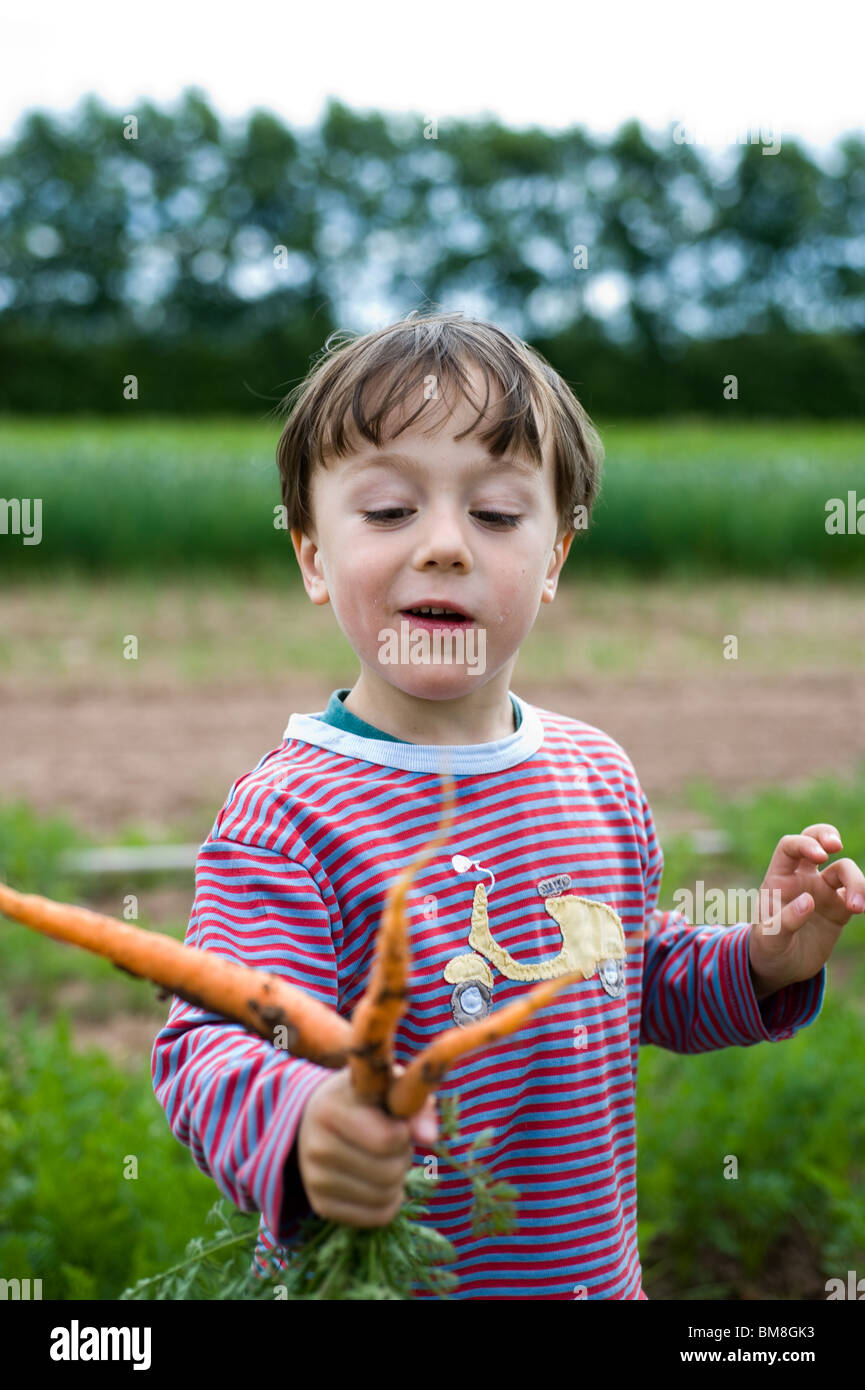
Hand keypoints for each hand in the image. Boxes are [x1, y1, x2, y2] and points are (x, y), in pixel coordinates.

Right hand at [296, 1062, 437, 1227]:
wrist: (319, 1117)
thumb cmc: (364, 1099)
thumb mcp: (389, 1087)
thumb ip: (415, 1106)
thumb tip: (429, 1138)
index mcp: (329, 1109)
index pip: (387, 1140)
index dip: (404, 1133)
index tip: (399, 1123)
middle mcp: (316, 1147)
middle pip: (388, 1172)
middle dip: (403, 1157)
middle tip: (396, 1144)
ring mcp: (315, 1180)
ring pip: (384, 1197)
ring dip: (398, 1180)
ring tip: (387, 1159)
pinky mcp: (322, 1206)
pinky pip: (376, 1217)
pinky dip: (390, 1202)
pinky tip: (382, 1182)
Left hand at [748, 823, 864, 998]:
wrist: (781, 968)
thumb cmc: (767, 949)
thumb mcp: (770, 939)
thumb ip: (786, 921)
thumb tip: (809, 901)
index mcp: (779, 878)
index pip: (790, 847)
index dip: (805, 844)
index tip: (821, 856)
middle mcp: (802, 879)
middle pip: (816, 840)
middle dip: (827, 835)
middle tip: (836, 846)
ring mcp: (822, 892)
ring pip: (844, 870)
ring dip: (856, 881)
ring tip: (857, 908)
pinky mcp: (839, 909)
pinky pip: (856, 894)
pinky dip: (864, 896)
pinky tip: (862, 908)